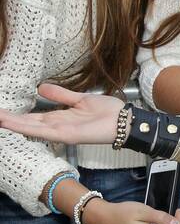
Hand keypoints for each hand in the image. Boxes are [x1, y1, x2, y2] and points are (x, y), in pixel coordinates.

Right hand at [0, 84, 123, 147]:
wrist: (124, 121)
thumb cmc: (107, 112)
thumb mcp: (80, 99)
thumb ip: (60, 95)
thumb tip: (41, 88)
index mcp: (58, 118)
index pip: (31, 118)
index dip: (14, 115)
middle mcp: (55, 127)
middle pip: (26, 123)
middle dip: (7, 119)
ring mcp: (59, 132)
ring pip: (29, 128)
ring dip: (10, 122)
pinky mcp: (65, 135)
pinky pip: (41, 131)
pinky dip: (24, 127)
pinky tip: (10, 123)